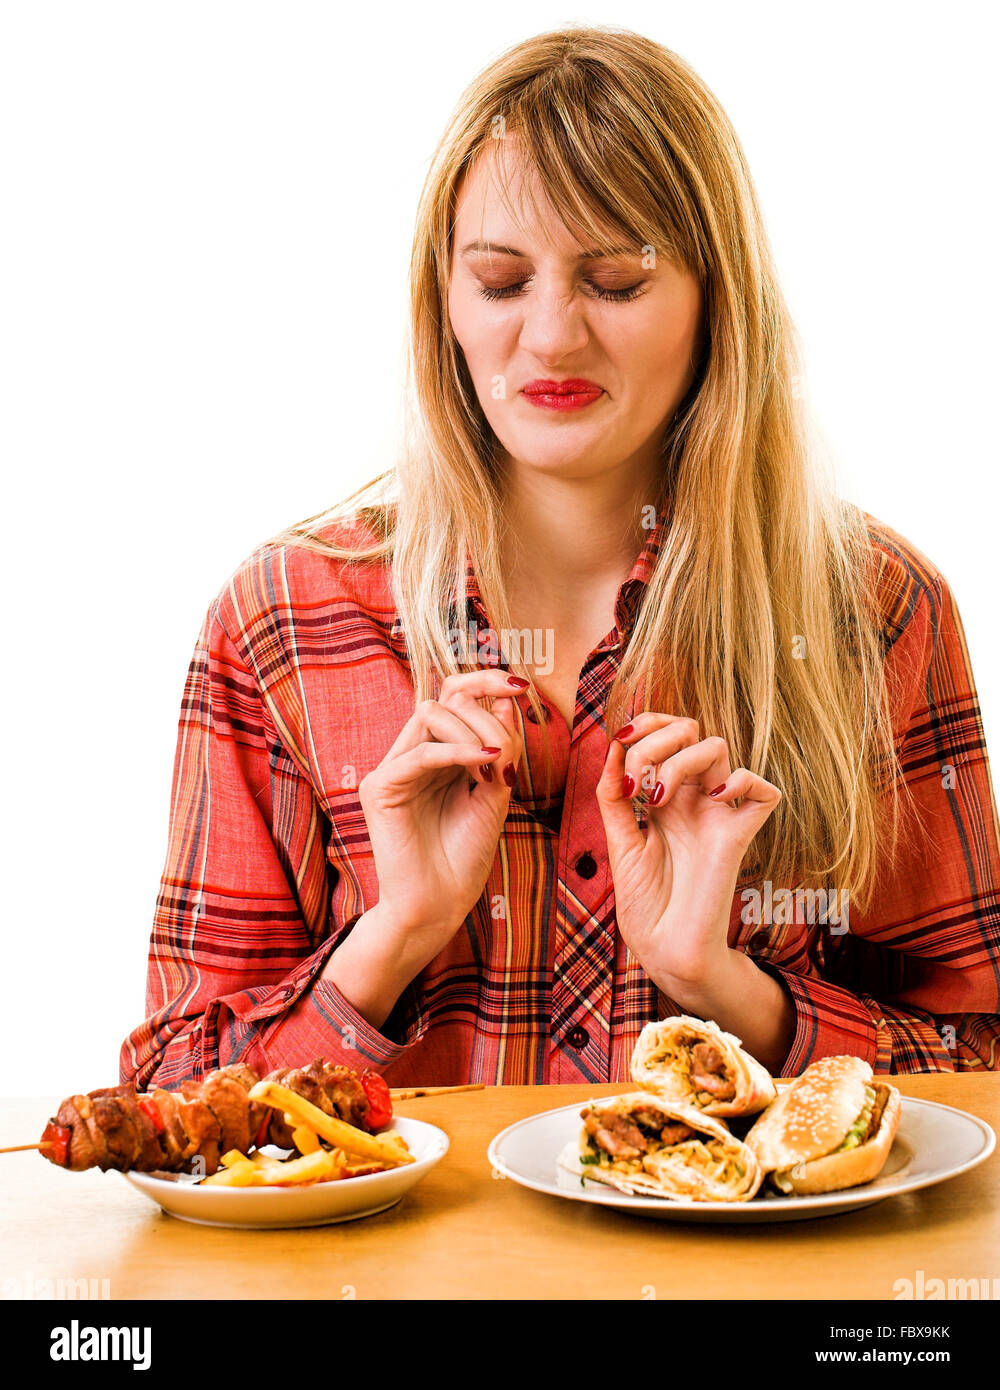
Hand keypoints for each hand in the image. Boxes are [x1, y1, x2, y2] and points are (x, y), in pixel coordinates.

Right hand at [354, 669, 527, 978]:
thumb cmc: (465, 857)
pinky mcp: (379, 789)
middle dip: (484, 707)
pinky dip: (456, 753)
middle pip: (443, 697)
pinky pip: (420, 754)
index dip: (485, 682)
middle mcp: (412, 755)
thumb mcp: (494, 792)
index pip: (455, 698)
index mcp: (438, 754)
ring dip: (472, 731)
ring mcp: (393, 769)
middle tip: (508, 744)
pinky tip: (485, 765)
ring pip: (429, 715)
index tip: (522, 686)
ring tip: (496, 763)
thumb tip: (506, 699)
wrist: (439, 906)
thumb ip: (499, 747)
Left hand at [596, 714, 781, 994]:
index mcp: (665, 796)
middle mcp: (693, 798)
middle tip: (637, 784)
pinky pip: (764, 790)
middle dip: (656, 741)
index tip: (620, 742)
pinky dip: (741, 781)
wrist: (665, 950)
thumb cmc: (644, 904)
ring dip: (680, 761)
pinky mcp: (739, 836)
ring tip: (657, 800)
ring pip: (717, 746)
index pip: (667, 732)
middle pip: (689, 730)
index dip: (647, 723)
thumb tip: (611, 746)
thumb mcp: (619, 842)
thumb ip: (613, 796)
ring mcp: (718, 814)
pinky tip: (713, 799)